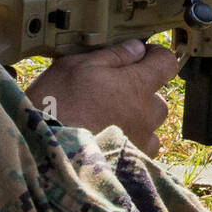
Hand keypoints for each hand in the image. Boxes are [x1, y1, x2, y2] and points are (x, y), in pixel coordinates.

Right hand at [25, 39, 177, 156]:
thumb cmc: (55, 106)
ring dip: (136, 120)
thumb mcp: (75, 66)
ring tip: (105, 120)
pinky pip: (141, 149)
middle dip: (141, 93)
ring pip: (150, 126)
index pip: (167, 63)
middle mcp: (145, 113)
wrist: (44, 152)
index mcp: (136, 84)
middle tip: (111, 93)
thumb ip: (112, 55)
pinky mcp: (132, 163)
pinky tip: (106, 139)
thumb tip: (137, 48)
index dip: (156, 56)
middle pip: (158, 98)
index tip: (142, 56)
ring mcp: (141, 140)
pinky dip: (130, 142)